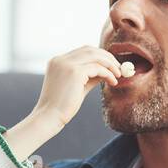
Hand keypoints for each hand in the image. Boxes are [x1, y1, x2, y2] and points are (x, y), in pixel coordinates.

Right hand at [2, 45, 125, 158]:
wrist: (49, 117)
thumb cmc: (62, 107)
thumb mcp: (77, 87)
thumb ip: (89, 77)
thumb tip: (106, 73)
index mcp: (57, 61)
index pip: (83, 51)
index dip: (99, 56)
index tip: (111, 65)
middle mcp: (61, 59)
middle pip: (90, 49)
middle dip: (107, 57)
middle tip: (119, 68)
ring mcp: (67, 64)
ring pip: (95, 56)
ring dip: (110, 64)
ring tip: (118, 75)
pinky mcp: (74, 72)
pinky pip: (97, 68)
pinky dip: (108, 73)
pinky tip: (113, 82)